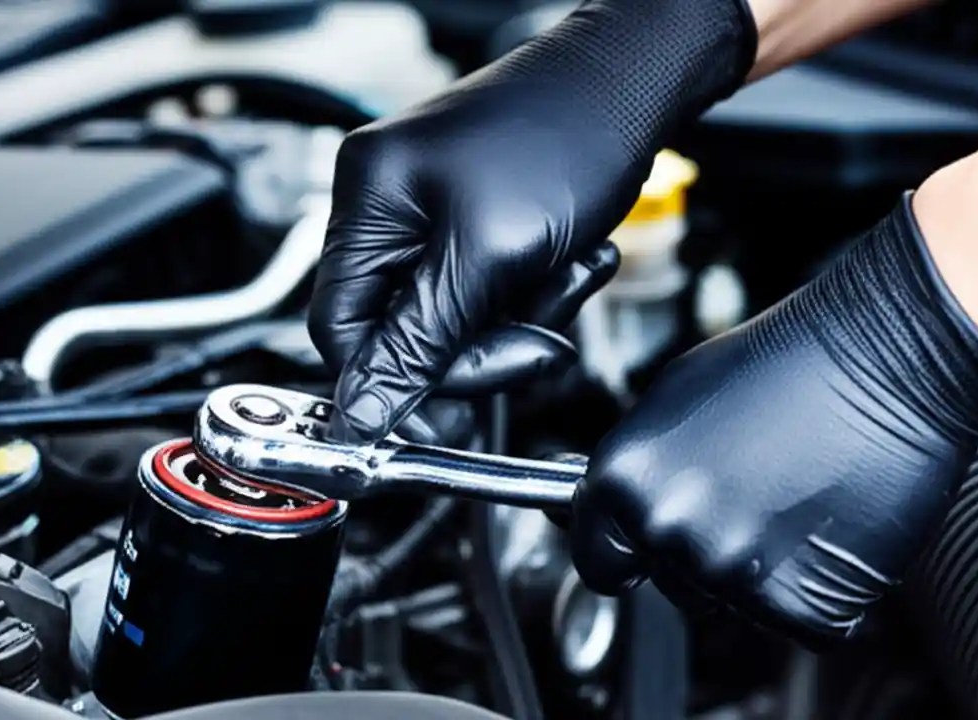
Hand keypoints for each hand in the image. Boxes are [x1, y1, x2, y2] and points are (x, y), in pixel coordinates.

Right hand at [310, 0, 756, 441]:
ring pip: (458, 322)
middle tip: (534, 343)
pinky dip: (540, 292)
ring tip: (565, 273)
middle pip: (403, 331)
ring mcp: (437, 216)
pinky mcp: (481, 224)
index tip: (446, 412)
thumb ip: (421, 341)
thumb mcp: (489, 253)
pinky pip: (494, 296)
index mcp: (370, 201)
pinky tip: (574, 258)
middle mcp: (392, 207)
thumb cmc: (567, 135)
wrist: (638, 85)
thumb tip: (363, 412)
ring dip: (522, 317)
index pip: (339, 327)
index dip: (389, 381)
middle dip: (478, 347)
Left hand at [570, 194, 977, 646]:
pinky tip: (828, 530)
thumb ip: (637, 466)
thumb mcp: (674, 397)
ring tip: (793, 503)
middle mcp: (668, 529)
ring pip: (733, 604)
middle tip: (751, 497)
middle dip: (702, 554)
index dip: (626, 554)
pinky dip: (818, 590)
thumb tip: (612, 503)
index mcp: (624, 478)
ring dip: (760, 573)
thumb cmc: (788, 361)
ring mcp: (734, 572)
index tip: (646, 550)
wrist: (886, 357)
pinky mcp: (803, 603)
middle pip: (670, 585)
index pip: (599, 559)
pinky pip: (798, 620)